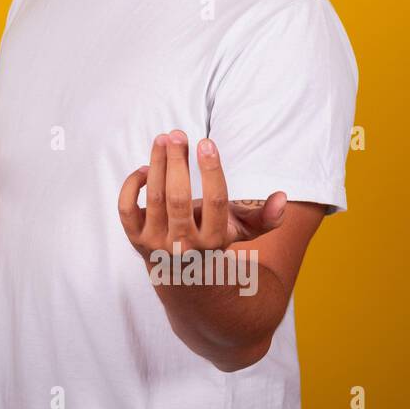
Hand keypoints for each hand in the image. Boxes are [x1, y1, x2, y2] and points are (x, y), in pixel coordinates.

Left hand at [117, 129, 287, 257]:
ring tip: (163, 139)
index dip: (211, 170)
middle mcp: (183, 245)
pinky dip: (132, 184)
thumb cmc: (214, 240)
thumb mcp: (241, 232)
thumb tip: (282, 197)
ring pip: (153, 198)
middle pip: (177, 199)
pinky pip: (126, 207)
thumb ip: (265, 217)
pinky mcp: (135, 238)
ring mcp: (156, 243)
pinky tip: (146, 168)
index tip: (206, 142)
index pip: (215, 202)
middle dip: (176, 162)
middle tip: (177, 133)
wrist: (181, 275)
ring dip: (157, 163)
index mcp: (214, 240)